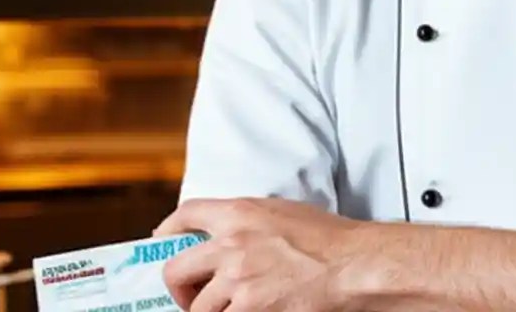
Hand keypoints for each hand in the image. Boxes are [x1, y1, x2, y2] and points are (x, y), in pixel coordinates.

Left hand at [154, 198, 364, 311]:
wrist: (353, 264)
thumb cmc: (327, 238)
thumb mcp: (281, 212)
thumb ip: (246, 221)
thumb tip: (223, 236)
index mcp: (239, 213)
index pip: (186, 215)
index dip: (167, 230)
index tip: (163, 242)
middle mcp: (231, 245)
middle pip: (175, 270)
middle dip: (178, 289)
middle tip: (190, 298)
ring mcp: (239, 281)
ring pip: (199, 308)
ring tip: (230, 310)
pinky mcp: (252, 310)